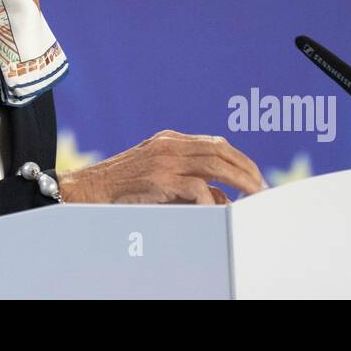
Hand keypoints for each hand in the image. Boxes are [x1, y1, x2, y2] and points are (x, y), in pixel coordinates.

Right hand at [55, 130, 266, 204]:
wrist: (88, 190)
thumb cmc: (122, 189)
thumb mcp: (156, 175)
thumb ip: (186, 179)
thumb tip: (219, 196)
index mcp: (169, 140)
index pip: (216, 143)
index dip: (240, 159)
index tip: (255, 176)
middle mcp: (169, 145)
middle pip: (221, 150)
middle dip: (246, 169)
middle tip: (262, 188)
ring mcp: (165, 161)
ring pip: (215, 165)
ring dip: (240, 181)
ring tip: (254, 196)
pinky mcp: (160, 180)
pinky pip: (196, 187)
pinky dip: (212, 199)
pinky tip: (219, 209)